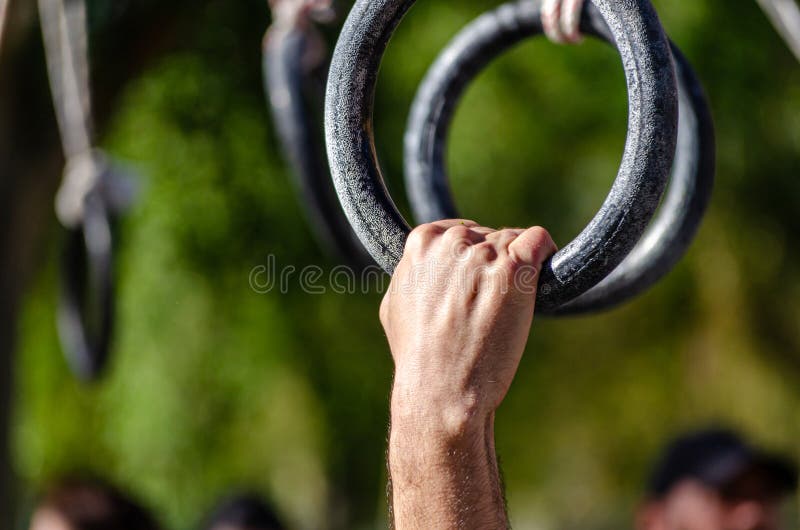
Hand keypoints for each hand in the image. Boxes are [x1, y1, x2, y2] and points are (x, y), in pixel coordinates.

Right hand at [381, 220, 555, 528]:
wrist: (441, 388)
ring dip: (516, 264)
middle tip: (489, 298)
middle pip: (485, 235)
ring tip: (508, 302)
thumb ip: (410, 275)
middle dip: (491, 260)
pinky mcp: (514, 271)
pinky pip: (538, 240)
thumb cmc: (417, 355)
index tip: (474, 276)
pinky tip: (543, 266)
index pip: (456, 230)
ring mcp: (484, 256)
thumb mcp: (394, 306)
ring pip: (512, 240)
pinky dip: (544, 249)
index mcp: (421, 244)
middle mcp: (452, 243)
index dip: (468, 253)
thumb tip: (420, 268)